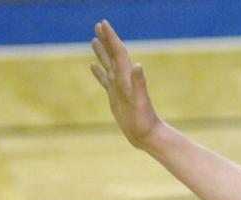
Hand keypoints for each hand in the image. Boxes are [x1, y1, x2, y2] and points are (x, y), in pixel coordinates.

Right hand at [90, 19, 162, 147]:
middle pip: (113, 55)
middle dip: (106, 39)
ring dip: (102, 52)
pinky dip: (98, 72)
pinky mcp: (115, 97)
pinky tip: (92, 66)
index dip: (111, 37)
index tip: (103, 23)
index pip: (118, 52)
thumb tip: (138, 65)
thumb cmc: (145, 121)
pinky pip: (104, 80)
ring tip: (94, 40)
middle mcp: (123, 80)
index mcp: (128, 78)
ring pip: (108, 65)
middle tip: (99, 25)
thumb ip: (139, 84)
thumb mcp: (141, 102)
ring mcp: (119, 88)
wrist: (148, 136)